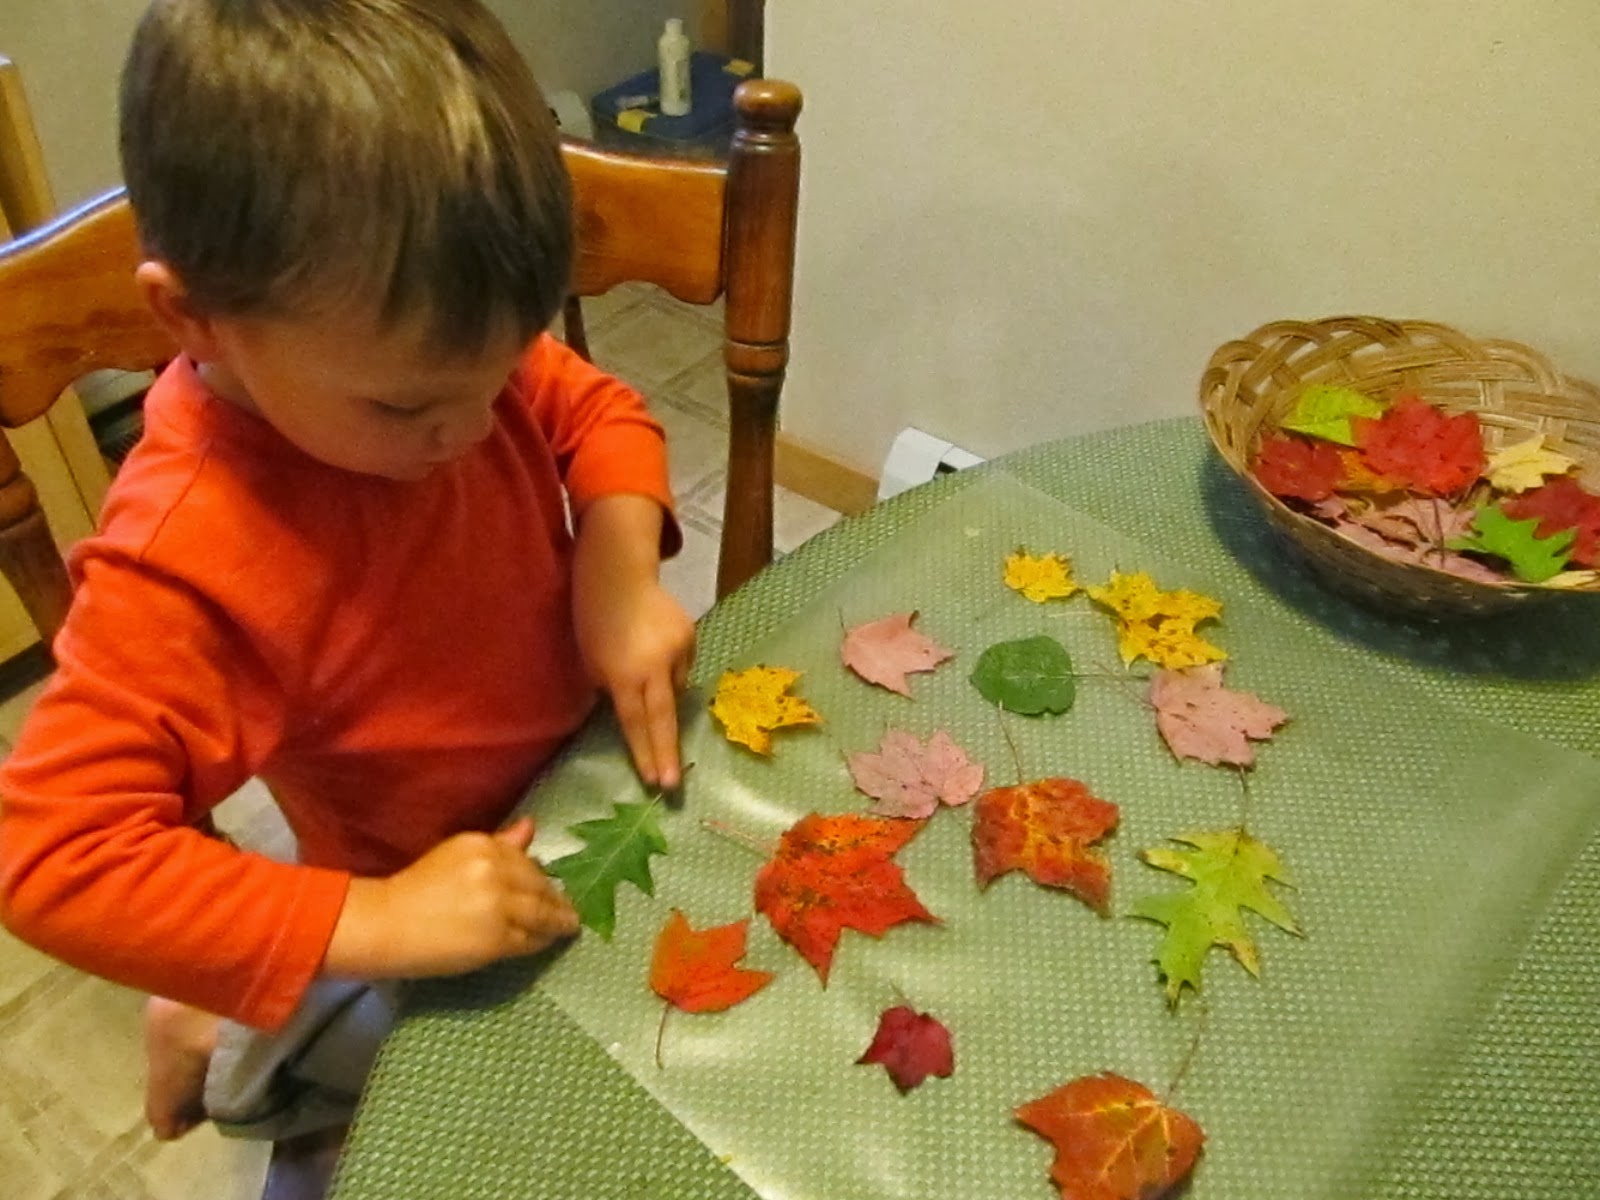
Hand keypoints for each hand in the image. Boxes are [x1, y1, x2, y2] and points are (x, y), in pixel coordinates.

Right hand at [324, 818, 577, 978]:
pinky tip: (548, 941)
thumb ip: (499, 843)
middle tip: (568, 909)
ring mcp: (499, 905)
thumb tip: (530, 827)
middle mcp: (495, 869)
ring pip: (540, 913)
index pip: (525, 860)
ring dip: (557, 921)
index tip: (551, 884)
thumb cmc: (414, 889)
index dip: (540, 875)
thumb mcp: (456, 855)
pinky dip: (541, 940)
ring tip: (567, 926)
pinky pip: (529, 939)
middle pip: (538, 884)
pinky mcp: (497, 938)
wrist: (385, 925)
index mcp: (483, 844)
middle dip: (555, 898)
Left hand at [571, 495, 695, 787]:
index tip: (655, 782)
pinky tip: (655, 653)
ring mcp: (678, 650)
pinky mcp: (690, 636)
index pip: (636, 724)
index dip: (645, 754)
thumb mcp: (592, 661)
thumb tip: (632, 715)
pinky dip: (671, 670)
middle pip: (664, 719)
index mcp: (625, 674)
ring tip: (645, 676)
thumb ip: (613, 690)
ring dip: (663, 696)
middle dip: (667, 754)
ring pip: (675, 689)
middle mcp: (655, 666)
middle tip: (673, 785)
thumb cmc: (592, 618)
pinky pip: (683, 667)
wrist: (618, 570)